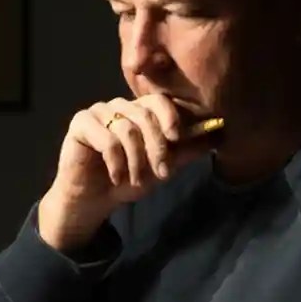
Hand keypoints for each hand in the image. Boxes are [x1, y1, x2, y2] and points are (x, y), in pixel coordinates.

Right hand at [39, 94, 219, 250]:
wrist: (93, 200)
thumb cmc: (126, 180)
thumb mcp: (162, 167)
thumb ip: (186, 151)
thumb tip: (219, 135)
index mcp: (139, 111)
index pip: (158, 101)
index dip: (170, 116)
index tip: (176, 138)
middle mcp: (118, 106)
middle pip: (144, 116)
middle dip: (157, 147)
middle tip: (162, 174)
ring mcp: (98, 112)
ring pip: (127, 129)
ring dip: (136, 160)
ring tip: (136, 180)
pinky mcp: (80, 123)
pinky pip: (106, 138)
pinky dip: (116, 162)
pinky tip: (117, 177)